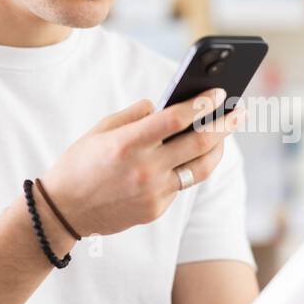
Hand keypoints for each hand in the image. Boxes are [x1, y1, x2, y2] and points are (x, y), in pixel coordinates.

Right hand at [39, 87, 242, 237]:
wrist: (63, 211)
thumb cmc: (80, 164)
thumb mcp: (100, 130)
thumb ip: (135, 116)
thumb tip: (162, 106)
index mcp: (128, 143)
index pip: (176, 119)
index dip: (203, 104)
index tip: (221, 93)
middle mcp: (145, 169)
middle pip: (199, 144)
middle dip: (225, 125)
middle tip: (240, 112)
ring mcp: (153, 192)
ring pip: (200, 169)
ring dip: (218, 149)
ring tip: (226, 135)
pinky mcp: (156, 209)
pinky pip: (180, 185)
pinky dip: (187, 168)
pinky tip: (192, 157)